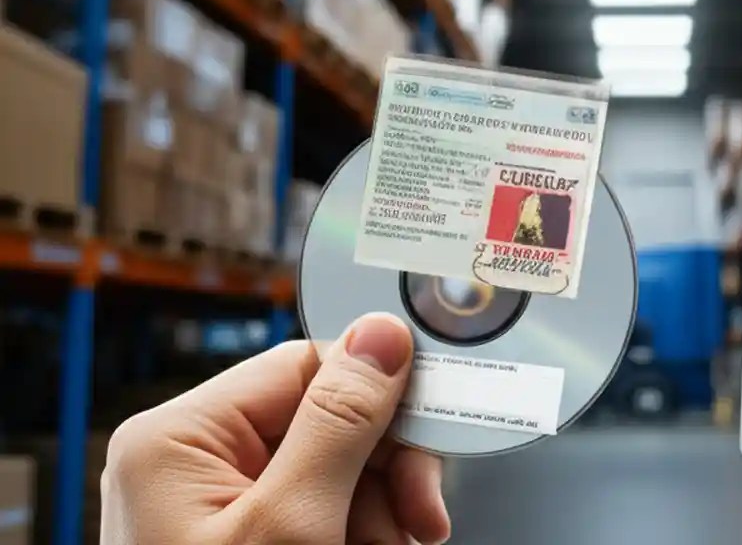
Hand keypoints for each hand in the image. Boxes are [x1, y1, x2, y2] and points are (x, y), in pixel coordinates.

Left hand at [101, 313, 450, 543]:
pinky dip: (362, 535)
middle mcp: (196, 461)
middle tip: (418, 519)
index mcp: (181, 438)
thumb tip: (381, 338)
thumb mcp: (292, 525)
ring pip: (341, 469)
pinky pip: (327, 509)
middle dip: (385, 473)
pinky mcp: (250, 536)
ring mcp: (222, 502)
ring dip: (380, 514)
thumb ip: (339, 425)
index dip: (381, 395)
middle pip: (331, 420)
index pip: (307, 365)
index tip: (439, 426)